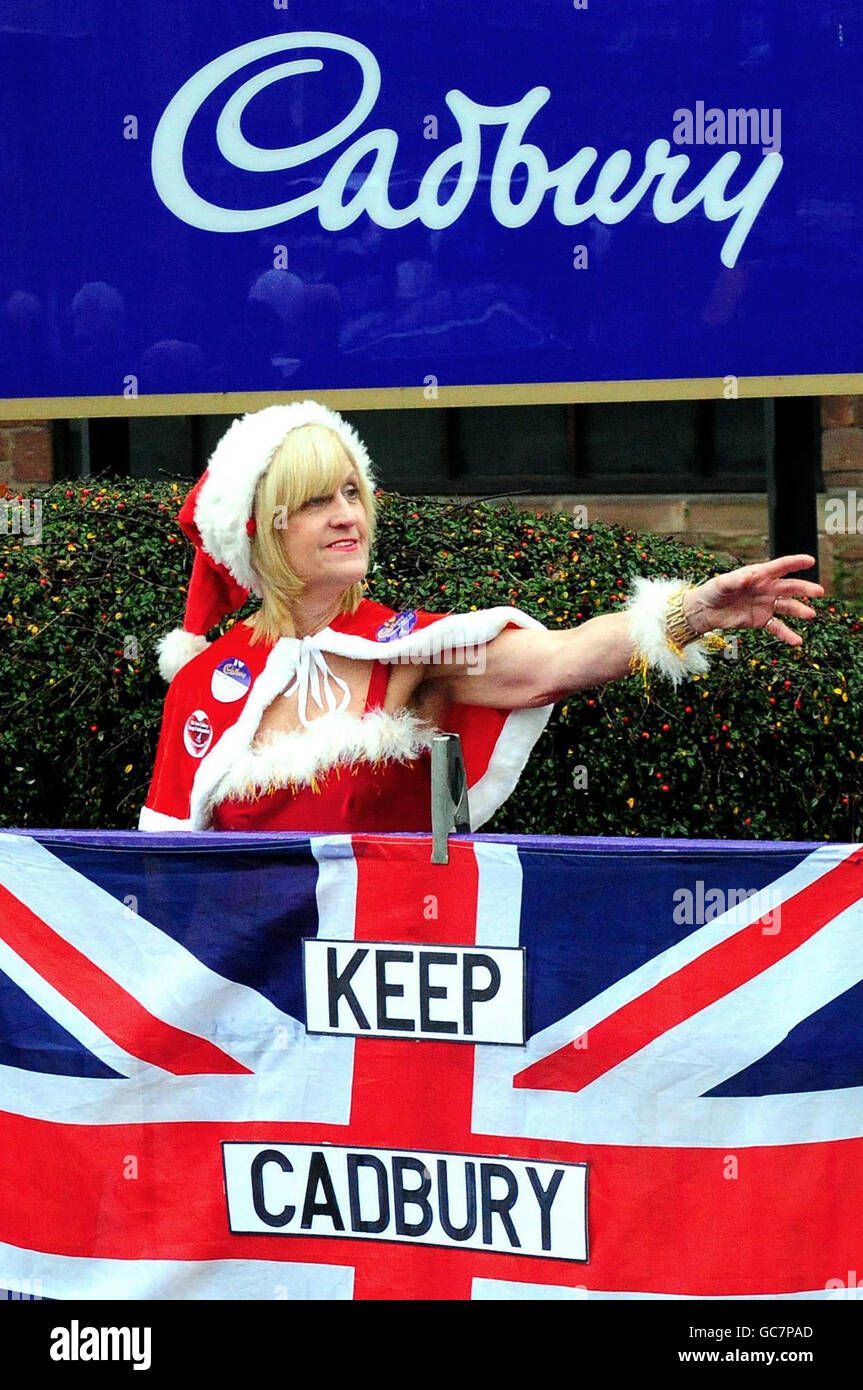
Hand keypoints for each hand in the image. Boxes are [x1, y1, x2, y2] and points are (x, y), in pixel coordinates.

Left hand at [683, 554, 823, 645]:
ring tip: (810, 615)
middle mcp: (766, 589)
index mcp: (759, 575)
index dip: (795, 563)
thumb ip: (736, 580)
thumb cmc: (714, 591)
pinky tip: (797, 641)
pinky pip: (777, 627)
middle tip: (819, 592)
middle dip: (804, 589)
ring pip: (787, 607)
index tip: (810, 561)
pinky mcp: (761, 621)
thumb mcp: (722, 584)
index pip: (780, 567)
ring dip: (799, 611)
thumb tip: (750, 576)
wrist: (706, 611)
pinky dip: (787, 634)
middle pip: (789, 587)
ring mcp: (765, 605)